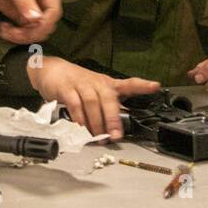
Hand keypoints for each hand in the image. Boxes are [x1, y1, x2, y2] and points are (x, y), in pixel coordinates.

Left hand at [0, 0, 61, 44]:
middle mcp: (44, 0)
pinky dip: (16, 35)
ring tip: (6, 30)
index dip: (44, 23)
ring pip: (36, 32)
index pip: (54, 11)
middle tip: (13, 32)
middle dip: (30, 32)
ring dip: (22, 36)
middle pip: (47, 25)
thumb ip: (24, 1)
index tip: (30, 28)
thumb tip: (36, 18)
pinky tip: (4, 29)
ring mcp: (35, 10)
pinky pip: (26, 32)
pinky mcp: (25, 17)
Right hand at [28, 56, 159, 138]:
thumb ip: (108, 108)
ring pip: (92, 102)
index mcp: (108, 85)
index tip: (156, 86)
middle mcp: (97, 83)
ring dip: (96, 122)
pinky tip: (81, 128)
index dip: (142, 85)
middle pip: (108, 98)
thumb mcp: (96, 92)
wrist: (51, 70)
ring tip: (98, 137)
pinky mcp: (66, 88)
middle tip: (115, 136)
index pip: (128, 83)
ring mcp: (81, 84)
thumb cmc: (77, 84)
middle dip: (113, 118)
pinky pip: (74, 104)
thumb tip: (120, 126)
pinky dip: (78, 117)